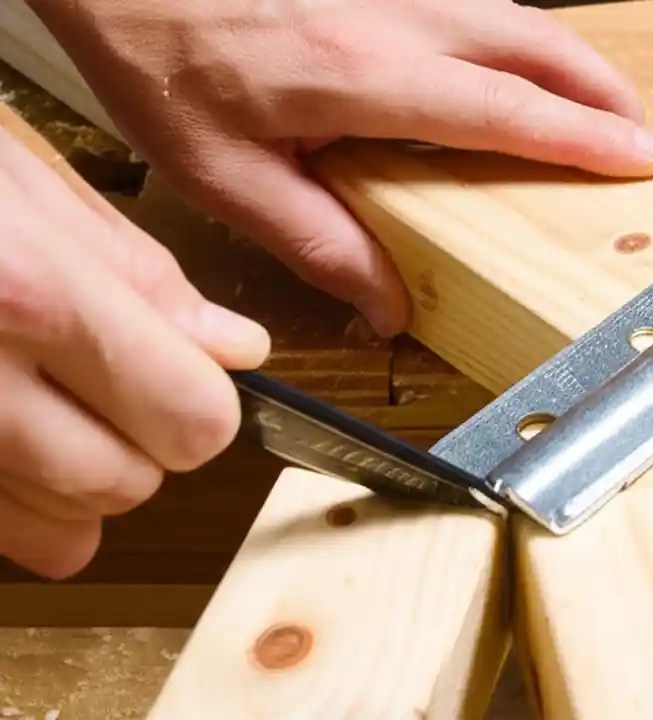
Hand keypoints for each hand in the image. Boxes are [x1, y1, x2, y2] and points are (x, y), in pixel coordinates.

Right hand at [0, 126, 269, 578]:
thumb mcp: (16, 175)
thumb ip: (135, 271)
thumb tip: (234, 349)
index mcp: (25, 294)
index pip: (189, 420)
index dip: (198, 403)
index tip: (184, 377)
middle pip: (128, 484)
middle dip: (137, 442)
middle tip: (101, 382)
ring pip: (58, 533)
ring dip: (72, 482)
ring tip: (37, 400)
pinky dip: (10, 505)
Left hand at [27, 0, 652, 336]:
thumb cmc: (159, 55)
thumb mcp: (224, 176)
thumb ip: (318, 242)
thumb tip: (388, 304)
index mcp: (365, 77)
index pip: (506, 111)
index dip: (584, 137)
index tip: (642, 158)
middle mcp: (396, 16)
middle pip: (538, 44)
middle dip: (605, 89)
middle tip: (643, 132)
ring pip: (515, 13)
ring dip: (571, 59)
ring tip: (598, 104)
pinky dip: (521, 34)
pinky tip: (519, 62)